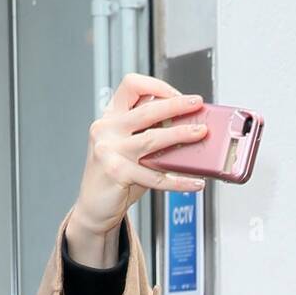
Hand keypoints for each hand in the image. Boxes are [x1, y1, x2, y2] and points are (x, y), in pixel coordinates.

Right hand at [72, 73, 208, 238]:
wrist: (94, 208)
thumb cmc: (116, 178)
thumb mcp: (129, 150)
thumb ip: (149, 136)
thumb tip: (187, 129)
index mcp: (110, 118)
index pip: (131, 86)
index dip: (156, 86)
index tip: (177, 95)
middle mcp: (107, 129)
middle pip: (146, 109)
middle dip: (176, 105)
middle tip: (197, 105)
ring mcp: (110, 150)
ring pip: (153, 138)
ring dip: (181, 134)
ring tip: (201, 134)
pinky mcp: (117, 172)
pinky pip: (155, 176)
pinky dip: (179, 181)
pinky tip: (196, 183)